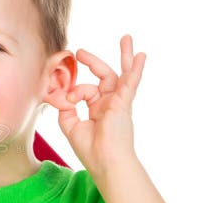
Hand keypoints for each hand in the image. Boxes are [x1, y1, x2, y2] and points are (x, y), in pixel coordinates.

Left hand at [57, 35, 145, 177]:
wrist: (105, 163)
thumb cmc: (91, 150)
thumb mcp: (71, 126)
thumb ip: (66, 108)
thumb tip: (62, 94)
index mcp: (98, 109)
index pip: (86, 90)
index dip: (73, 92)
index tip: (65, 99)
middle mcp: (110, 104)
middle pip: (104, 77)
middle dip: (93, 62)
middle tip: (79, 51)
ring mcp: (118, 103)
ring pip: (121, 75)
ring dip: (124, 56)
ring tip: (126, 38)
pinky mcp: (123, 104)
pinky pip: (130, 83)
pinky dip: (135, 69)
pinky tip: (141, 56)